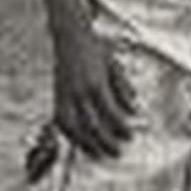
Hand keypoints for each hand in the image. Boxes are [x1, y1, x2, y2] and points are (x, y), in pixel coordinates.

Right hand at [51, 30, 133, 158]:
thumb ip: (124, 88)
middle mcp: (79, 92)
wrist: (70, 37)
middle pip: (91, 126)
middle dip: (105, 143)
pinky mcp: (57, 97)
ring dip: (85, 144)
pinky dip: (70, 135)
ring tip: (97, 154)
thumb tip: (134, 109)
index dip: (120, 128)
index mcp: (96, 84)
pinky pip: (61, 121)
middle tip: (117, 152)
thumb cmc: (93, 48)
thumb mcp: (114, 65)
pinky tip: (78, 142)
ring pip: (73, 128)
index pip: (110, 114)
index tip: (129, 136)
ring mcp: (65, 96)